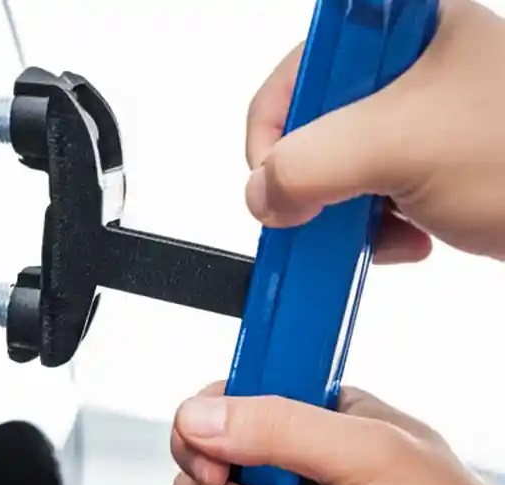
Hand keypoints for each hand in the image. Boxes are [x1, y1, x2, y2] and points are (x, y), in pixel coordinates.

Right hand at [245, 0, 504, 262]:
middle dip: (315, 178)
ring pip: (341, 161)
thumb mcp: (397, 149)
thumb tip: (262, 194)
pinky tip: (406, 238)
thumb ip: (304, 165)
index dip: (277, 125)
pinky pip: (375, 189)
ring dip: (345, 209)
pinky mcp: (441, 160)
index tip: (281, 176)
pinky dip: (377, 224)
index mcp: (407, 27)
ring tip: (377, 229)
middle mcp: (416, 63)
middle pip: (315, 119)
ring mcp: (430, 114)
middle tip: (326, 208)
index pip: (303, 63)